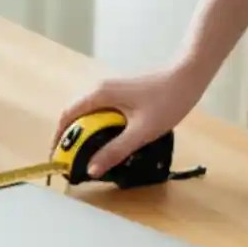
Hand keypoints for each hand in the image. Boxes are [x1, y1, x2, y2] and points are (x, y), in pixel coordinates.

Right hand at [54, 65, 207, 178]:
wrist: (190, 77)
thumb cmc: (168, 101)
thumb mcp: (141, 132)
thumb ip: (115, 151)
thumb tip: (92, 169)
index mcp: (100, 95)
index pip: (67, 117)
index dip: (58, 139)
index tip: (58, 159)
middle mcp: (101, 90)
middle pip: (75, 116)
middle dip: (71, 140)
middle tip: (73, 162)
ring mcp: (111, 91)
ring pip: (89, 115)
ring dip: (85, 135)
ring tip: (88, 157)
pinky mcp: (122, 95)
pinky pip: (101, 114)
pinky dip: (98, 129)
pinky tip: (108, 143)